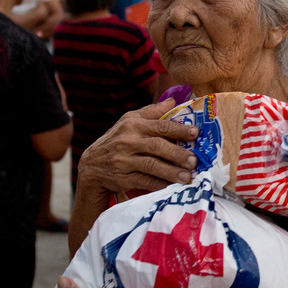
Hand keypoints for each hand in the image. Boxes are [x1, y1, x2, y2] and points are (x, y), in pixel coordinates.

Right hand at [76, 99, 198, 197]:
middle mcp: (128, 141)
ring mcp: (124, 160)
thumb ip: (152, 111)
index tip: (196, 133)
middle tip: (194, 161)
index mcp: (133, 124)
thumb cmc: (117, 139)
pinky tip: (173, 187)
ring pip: (151, 166)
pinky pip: (145, 181)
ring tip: (188, 177)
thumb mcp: (129, 121)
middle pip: (157, 146)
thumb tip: (173, 100)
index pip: (160, 126)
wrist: (91, 165)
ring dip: (171, 172)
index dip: (179, 129)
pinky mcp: (123, 178)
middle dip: (177, 153)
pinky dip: (160, 184)